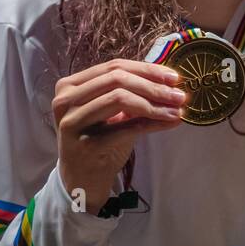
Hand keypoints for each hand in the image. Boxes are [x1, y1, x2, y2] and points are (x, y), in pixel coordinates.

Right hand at [53, 58, 189, 213]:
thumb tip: (171, 83)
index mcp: (70, 85)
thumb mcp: (114, 112)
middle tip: (179, 95)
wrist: (83, 179)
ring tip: (176, 109)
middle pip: (117, 79)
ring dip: (153, 104)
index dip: (146, 70)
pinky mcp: (84, 144)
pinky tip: (168, 123)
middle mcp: (65, 100)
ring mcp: (72, 121)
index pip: (114, 67)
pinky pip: (123, 128)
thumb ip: (134, 94)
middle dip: (153, 86)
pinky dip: (149, 123)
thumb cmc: (100, 141)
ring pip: (118, 98)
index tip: (174, 77)